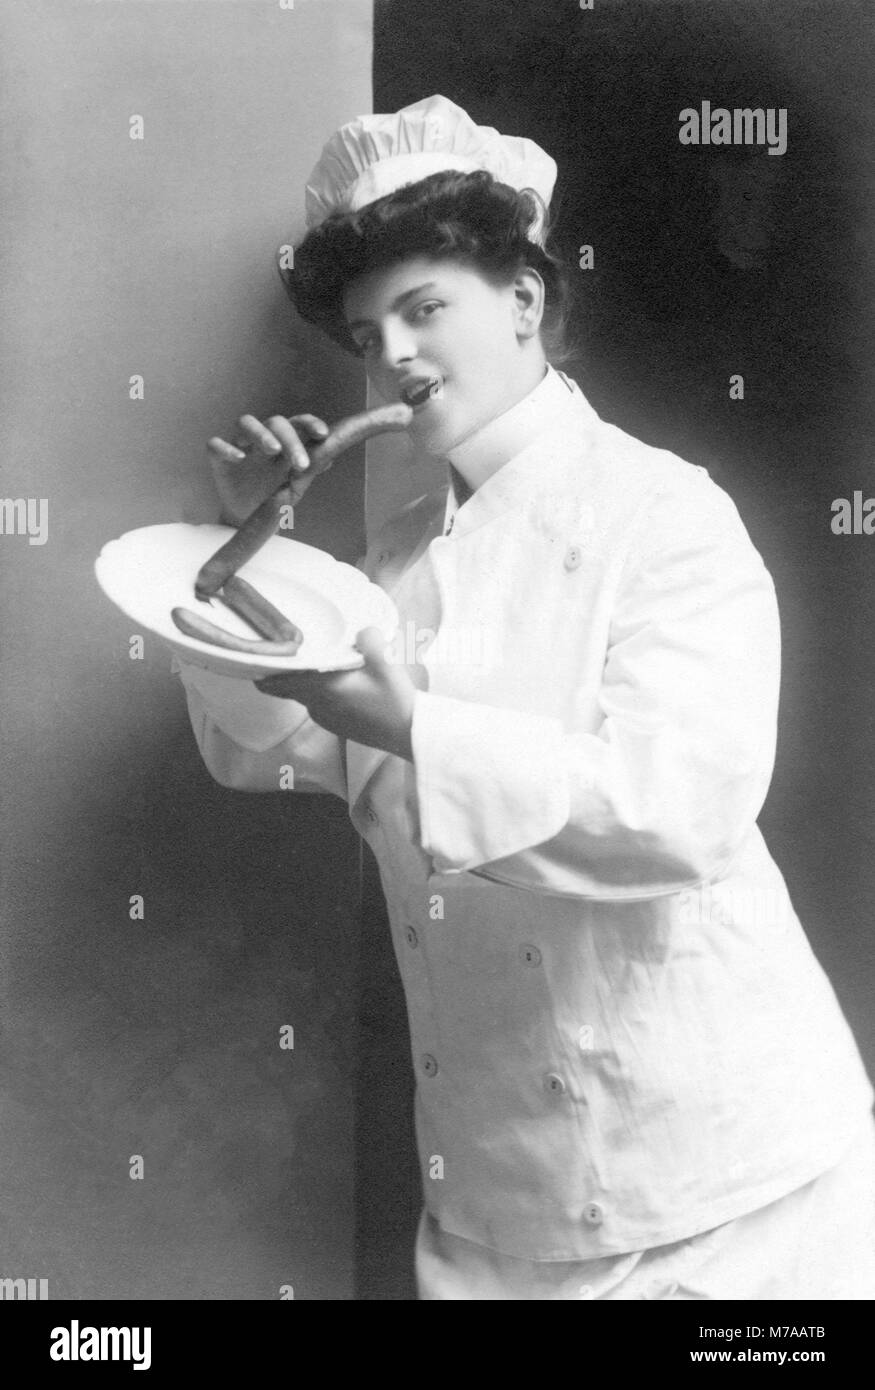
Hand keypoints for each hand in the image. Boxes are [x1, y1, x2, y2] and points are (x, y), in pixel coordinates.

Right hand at [206, 412, 329, 525]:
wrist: (248, 516)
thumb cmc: (273, 494)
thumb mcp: (295, 485)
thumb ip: (310, 470)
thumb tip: (329, 460)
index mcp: (284, 440)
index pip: (297, 422)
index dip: (310, 423)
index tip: (322, 435)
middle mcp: (262, 437)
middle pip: (275, 422)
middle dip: (290, 440)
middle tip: (301, 463)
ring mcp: (239, 444)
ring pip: (245, 422)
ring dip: (260, 433)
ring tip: (273, 450)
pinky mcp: (217, 458)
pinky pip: (215, 444)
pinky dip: (227, 448)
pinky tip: (240, 459)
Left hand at [255, 627, 416, 759]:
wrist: (410, 734)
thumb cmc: (395, 701)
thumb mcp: (386, 663)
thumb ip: (370, 641)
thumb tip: (363, 629)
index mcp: (322, 689)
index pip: (278, 682)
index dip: (263, 671)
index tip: (255, 658)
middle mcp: (317, 706)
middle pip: (286, 689)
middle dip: (279, 674)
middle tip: (278, 654)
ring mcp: (326, 719)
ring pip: (302, 697)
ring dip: (300, 682)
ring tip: (307, 662)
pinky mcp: (337, 725)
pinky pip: (317, 705)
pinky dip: (316, 692)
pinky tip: (333, 682)